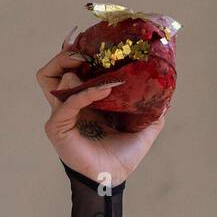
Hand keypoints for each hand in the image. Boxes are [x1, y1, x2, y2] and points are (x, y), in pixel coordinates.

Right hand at [37, 31, 165, 185]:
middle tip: (86, 51)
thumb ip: (152, 111)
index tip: (86, 37)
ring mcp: (60, 115)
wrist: (113, 179)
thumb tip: (168, 97)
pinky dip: (87, 92)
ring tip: (87, 62)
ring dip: (67, 65)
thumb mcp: (142, 129)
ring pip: (49, 79)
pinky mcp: (58, 127)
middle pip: (53, 69)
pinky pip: (68, 102)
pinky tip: (106, 87)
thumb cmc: (121, 156)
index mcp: (82, 101)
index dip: (73, 51)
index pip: (68, 68)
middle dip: (66, 54)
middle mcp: (67, 105)